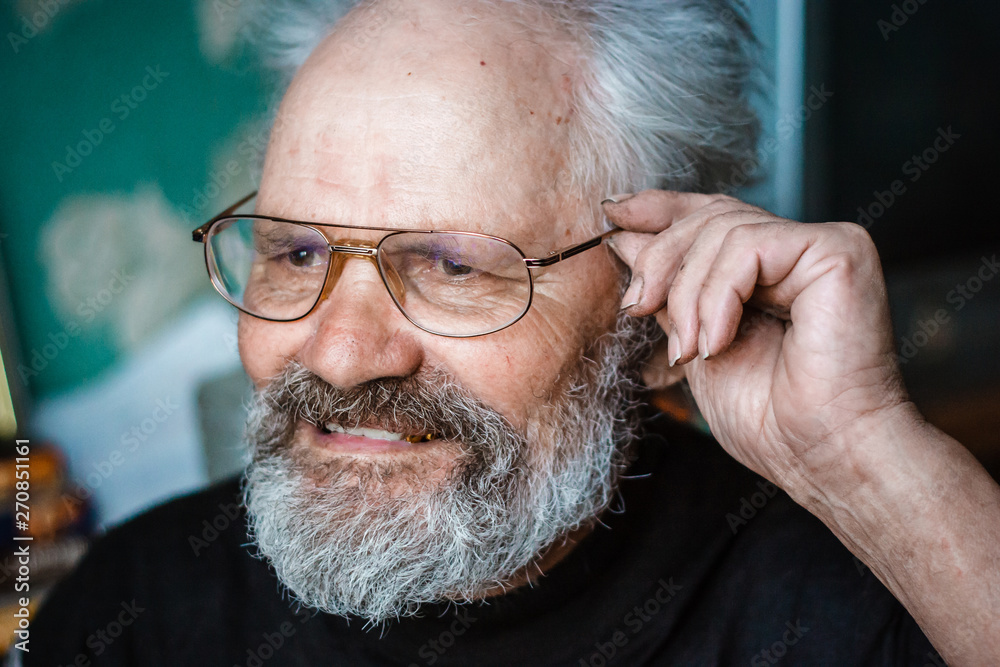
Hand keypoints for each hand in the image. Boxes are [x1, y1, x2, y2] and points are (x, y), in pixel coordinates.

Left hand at [603, 191, 912, 489]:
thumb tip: (625, 238)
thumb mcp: (693, 341)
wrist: (819, 454)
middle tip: (636, 306)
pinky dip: (718, 295)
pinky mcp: (838, 250)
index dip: (659, 209)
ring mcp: (820, 246)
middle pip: (708, 217)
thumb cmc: (770, 418)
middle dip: (659, 260)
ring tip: (689, 350)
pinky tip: (717, 342)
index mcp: (768, 270)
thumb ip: (668, 290)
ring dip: (688, 295)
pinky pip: (749, 246)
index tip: (612, 214)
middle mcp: (797, 250)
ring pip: (722, 230)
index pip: (709, 215)